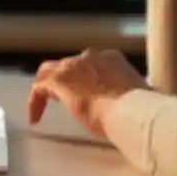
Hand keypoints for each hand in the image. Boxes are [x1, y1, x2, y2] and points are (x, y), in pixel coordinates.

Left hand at [27, 48, 149, 138]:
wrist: (129, 110)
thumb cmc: (137, 107)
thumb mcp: (138, 96)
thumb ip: (132, 94)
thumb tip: (141, 98)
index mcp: (112, 58)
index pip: (93, 64)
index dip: (85, 78)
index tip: (87, 94)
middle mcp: (91, 57)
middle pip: (70, 65)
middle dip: (66, 80)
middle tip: (64, 99)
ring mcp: (72, 66)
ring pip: (50, 71)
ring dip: (47, 87)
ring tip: (42, 106)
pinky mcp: (58, 81)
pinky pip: (39, 89)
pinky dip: (35, 102)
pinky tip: (35, 118)